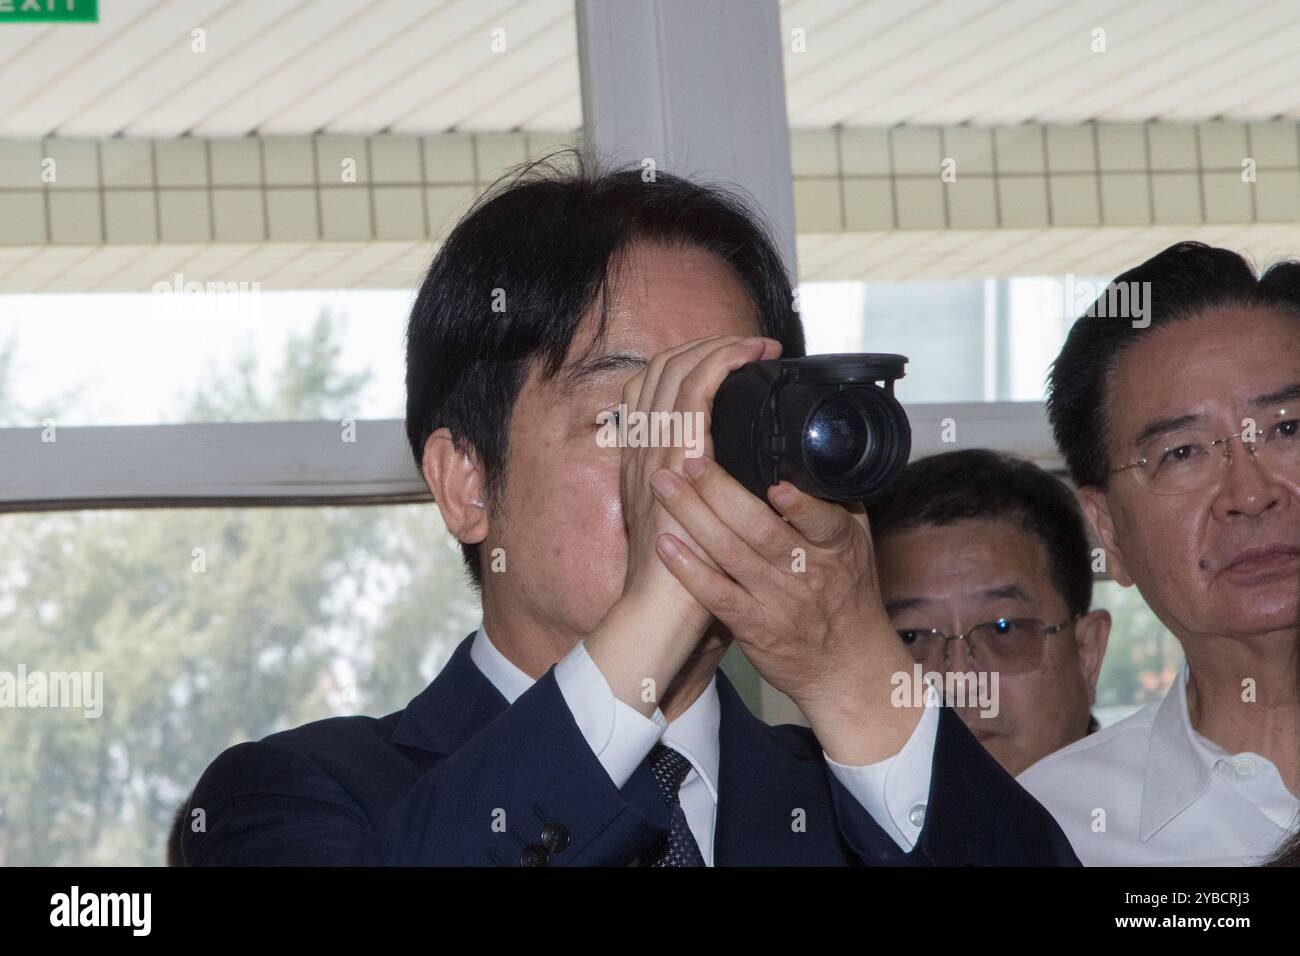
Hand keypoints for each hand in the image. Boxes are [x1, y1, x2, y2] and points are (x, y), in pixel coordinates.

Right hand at [617, 334, 780, 612]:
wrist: (661, 608)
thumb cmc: (683, 576)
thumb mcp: (689, 524)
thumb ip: (704, 496)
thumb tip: (737, 482)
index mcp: (643, 460)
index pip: (651, 387)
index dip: (687, 362)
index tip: (728, 361)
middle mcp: (643, 447)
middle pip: (662, 368)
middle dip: (707, 345)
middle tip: (750, 347)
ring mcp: (654, 451)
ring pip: (676, 370)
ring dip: (720, 347)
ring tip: (756, 346)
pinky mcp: (674, 459)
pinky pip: (694, 393)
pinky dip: (721, 364)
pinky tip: (749, 358)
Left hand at [650, 458, 921, 763]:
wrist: (848, 669)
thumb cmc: (849, 599)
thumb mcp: (857, 548)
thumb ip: (833, 506)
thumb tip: (809, 458)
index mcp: (837, 547)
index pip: (824, 522)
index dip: (801, 504)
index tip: (775, 483)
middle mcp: (808, 572)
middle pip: (761, 530)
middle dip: (720, 491)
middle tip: (689, 461)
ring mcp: (778, 601)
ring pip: (731, 555)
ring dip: (693, 517)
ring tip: (664, 486)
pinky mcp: (753, 626)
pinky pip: (716, 594)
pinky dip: (689, 569)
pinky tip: (665, 545)